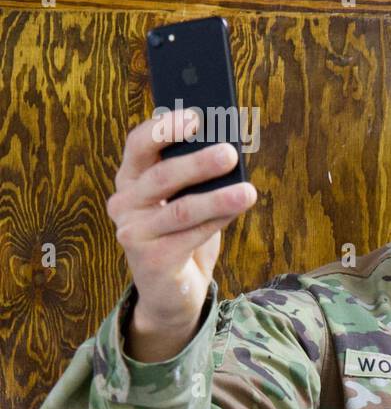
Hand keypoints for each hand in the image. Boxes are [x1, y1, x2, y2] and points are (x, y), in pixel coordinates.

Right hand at [107, 108, 256, 359]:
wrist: (172, 291)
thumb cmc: (183, 235)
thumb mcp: (186, 200)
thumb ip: (197, 177)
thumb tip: (226, 148)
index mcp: (131, 180)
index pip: (138, 146)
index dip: (163, 129)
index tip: (194, 117)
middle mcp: (124, 204)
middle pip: (161, 176)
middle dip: (197, 162)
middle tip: (230, 152)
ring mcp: (133, 233)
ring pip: (181, 210)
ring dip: (217, 198)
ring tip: (247, 190)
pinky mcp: (150, 260)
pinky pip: (190, 236)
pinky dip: (216, 222)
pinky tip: (236, 211)